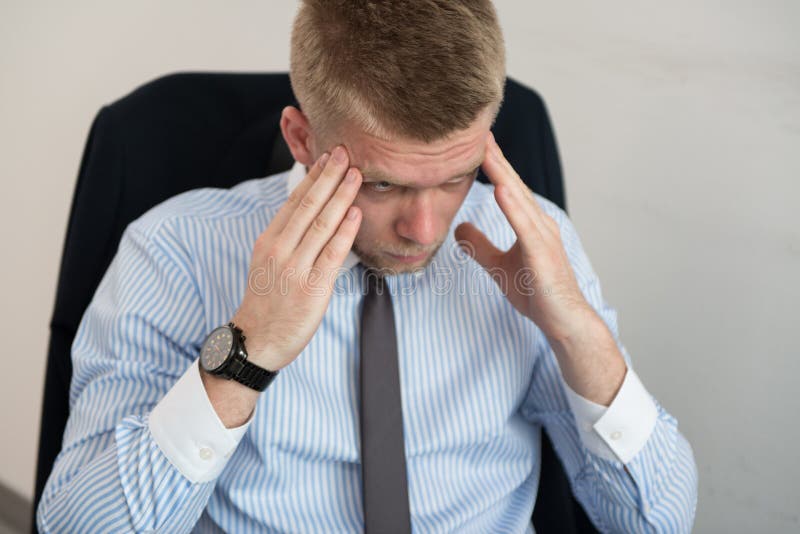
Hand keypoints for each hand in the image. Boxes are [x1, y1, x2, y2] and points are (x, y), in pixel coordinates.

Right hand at [232, 146, 361, 370]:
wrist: (256, 341)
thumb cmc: (267, 302)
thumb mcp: (270, 263)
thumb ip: (289, 238)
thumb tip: (312, 212)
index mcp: (269, 241)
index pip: (294, 201)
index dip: (313, 176)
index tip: (327, 156)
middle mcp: (280, 250)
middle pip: (308, 206)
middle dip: (329, 177)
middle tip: (345, 153)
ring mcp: (295, 269)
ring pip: (321, 224)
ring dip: (340, 197)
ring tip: (356, 175)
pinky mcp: (312, 288)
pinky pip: (331, 254)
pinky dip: (345, 232)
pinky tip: (356, 213)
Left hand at [454, 133, 593, 342]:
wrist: (563, 321)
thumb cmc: (537, 293)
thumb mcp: (498, 267)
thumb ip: (480, 247)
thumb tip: (458, 229)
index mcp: (529, 224)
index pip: (508, 187)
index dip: (492, 164)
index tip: (474, 141)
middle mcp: (539, 223)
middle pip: (513, 184)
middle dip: (496, 157)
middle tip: (478, 130)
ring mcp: (543, 237)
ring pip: (518, 199)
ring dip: (502, 173)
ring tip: (485, 149)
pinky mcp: (542, 254)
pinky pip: (526, 227)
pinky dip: (513, 207)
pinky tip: (501, 189)